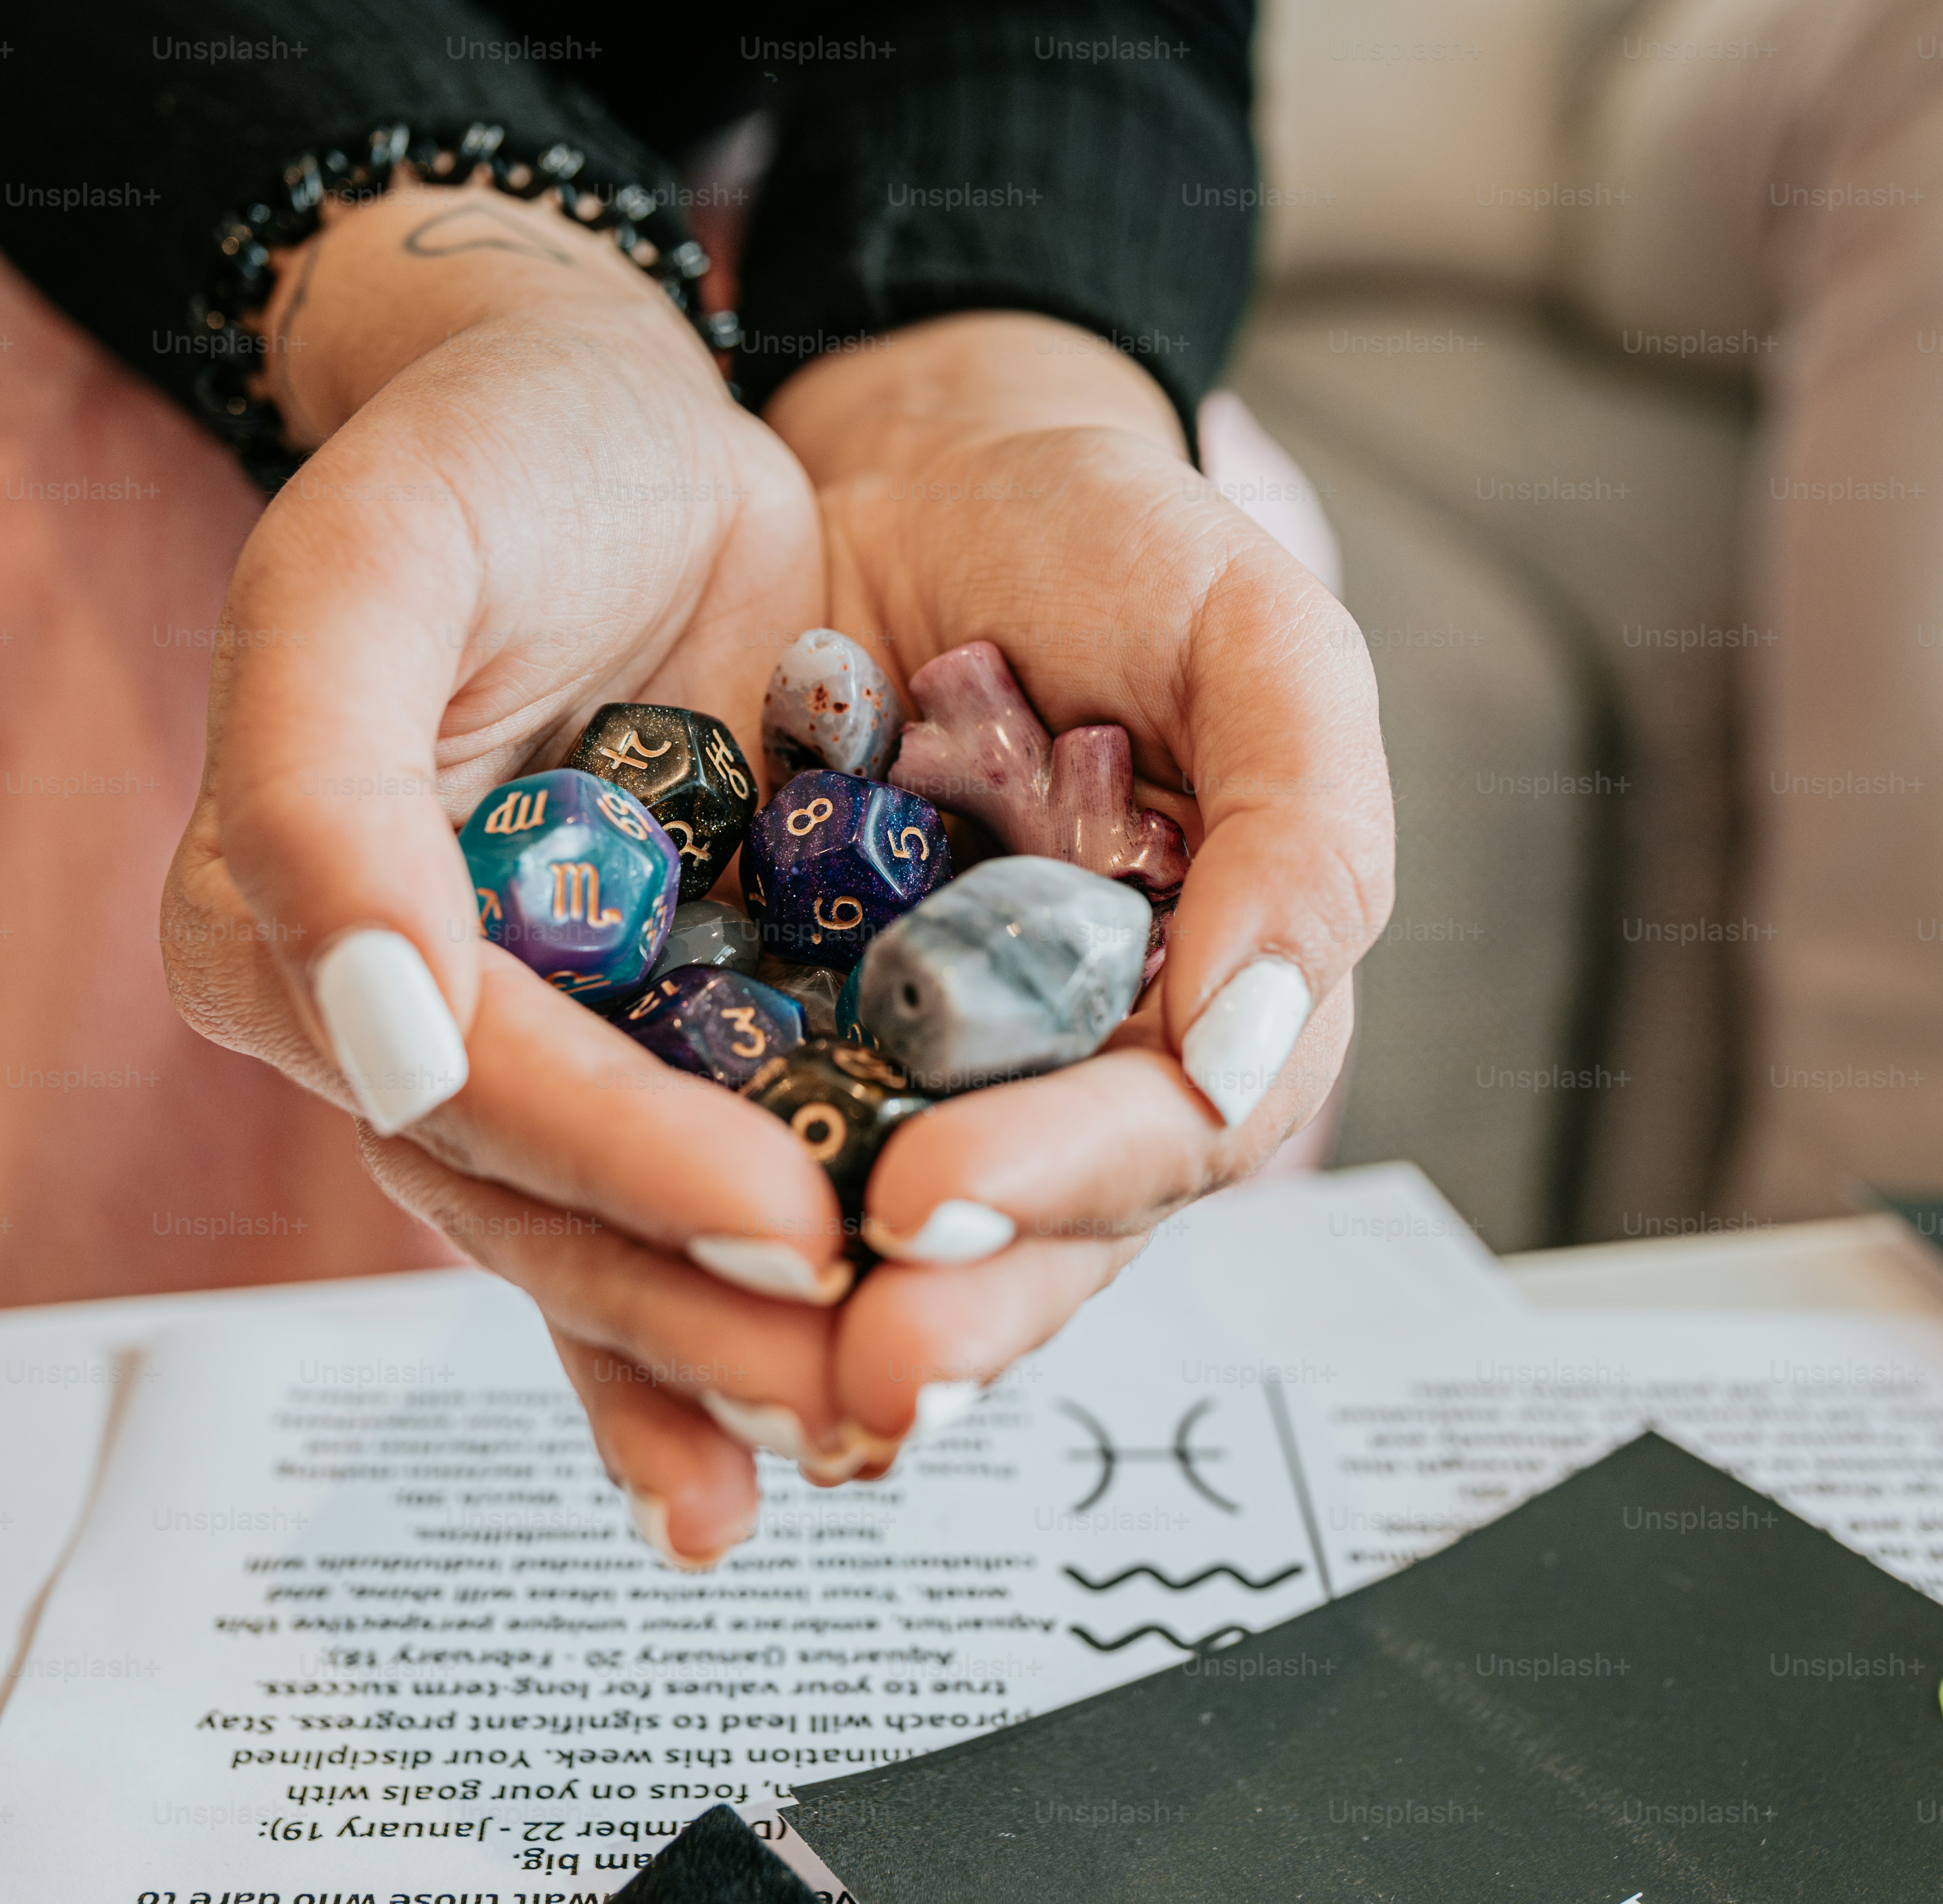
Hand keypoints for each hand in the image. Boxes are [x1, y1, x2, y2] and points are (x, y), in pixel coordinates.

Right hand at [159, 183, 846, 1568]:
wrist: (598, 425)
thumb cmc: (479, 458)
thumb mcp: (370, 561)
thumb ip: (317, 786)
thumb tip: (375, 1034)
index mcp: (277, 924)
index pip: (460, 1080)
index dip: (615, 1162)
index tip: (778, 1226)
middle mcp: (376, 1019)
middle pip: (530, 1200)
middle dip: (689, 1306)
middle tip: (859, 1385)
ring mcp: (503, 1045)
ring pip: (598, 1236)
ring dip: (723, 1355)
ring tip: (866, 1435)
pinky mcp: (615, 1041)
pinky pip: (658, 1203)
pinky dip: (721, 1316)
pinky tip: (805, 1439)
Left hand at [767, 313, 1392, 1455]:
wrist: (920, 474)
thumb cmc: (1106, 547)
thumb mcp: (1252, 637)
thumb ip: (1304, 822)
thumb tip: (1252, 1043)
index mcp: (1205, 1000)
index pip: (1163, 1137)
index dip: (1061, 1185)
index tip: (935, 1202)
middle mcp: (1066, 1070)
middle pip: (1033, 1243)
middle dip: (953, 1313)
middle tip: (854, 1377)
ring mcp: (923, 1075)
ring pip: (891, 1245)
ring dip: (824, 1334)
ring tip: (749, 1390)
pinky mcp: (783, 1044)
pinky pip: (753, 1164)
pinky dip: (701, 1245)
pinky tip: (638, 1300)